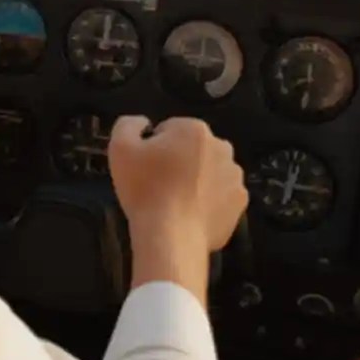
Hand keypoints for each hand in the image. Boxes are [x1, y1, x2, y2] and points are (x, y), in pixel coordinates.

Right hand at [108, 116, 247, 305]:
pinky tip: (190, 214)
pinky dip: (208, 202)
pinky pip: (220, 196)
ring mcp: (235, 177)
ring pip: (210, 172)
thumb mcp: (119, 147)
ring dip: (196, 180)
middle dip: (180, 161)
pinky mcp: (240, 204)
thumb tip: (143, 123)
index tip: (147, 166)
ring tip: (175, 202)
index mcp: (195, 130)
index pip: (171, 130)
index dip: (155, 147)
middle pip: (194, 149)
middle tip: (159, 184)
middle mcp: (222, 148)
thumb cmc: (145, 188)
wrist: (171, 236)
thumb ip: (129, 124)